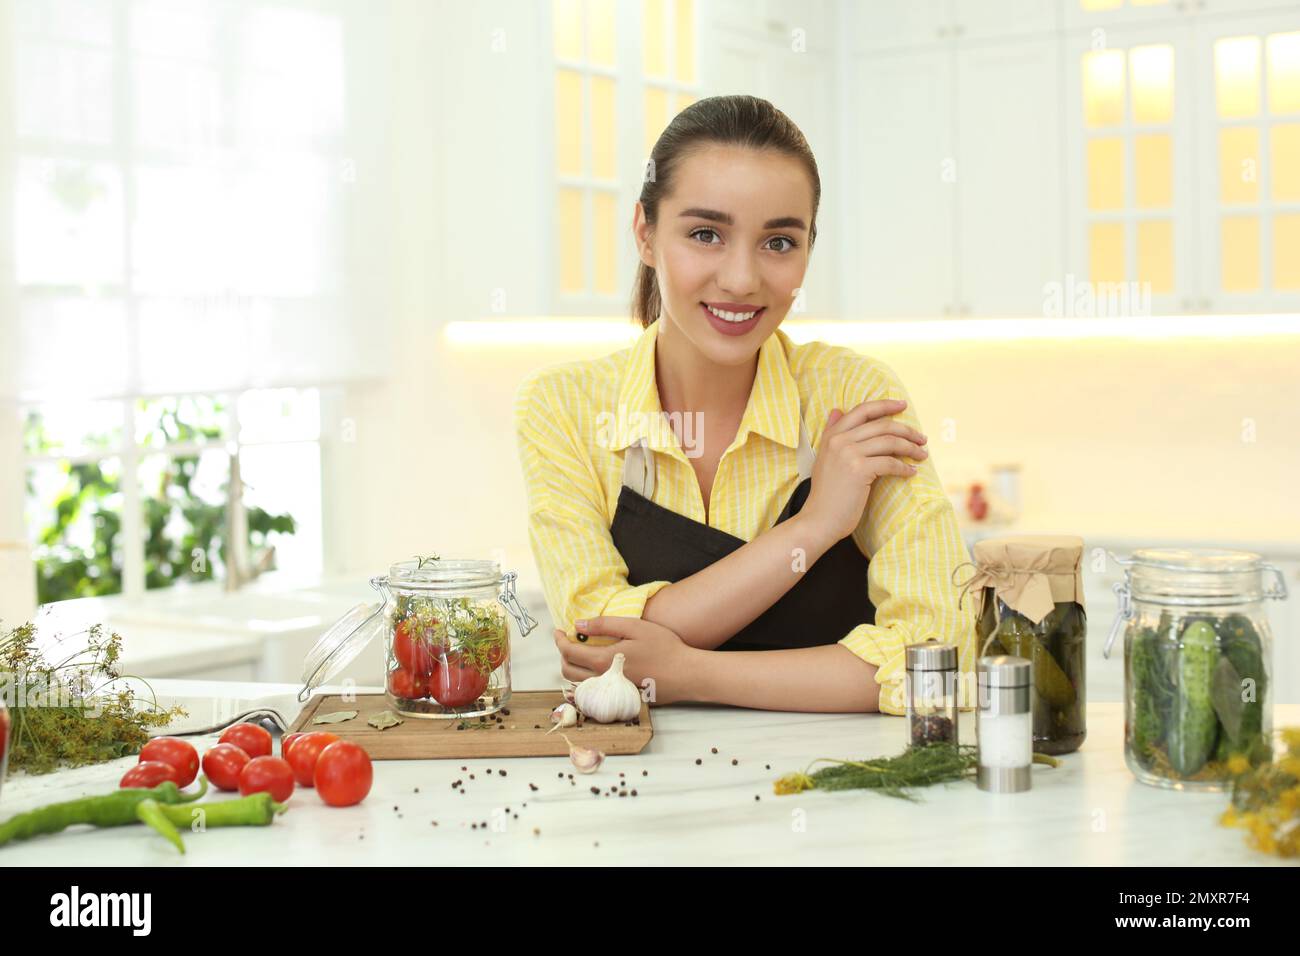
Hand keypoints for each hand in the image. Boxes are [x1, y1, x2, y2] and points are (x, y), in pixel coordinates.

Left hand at [553, 617, 698, 704]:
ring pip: (578, 684)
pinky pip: (593, 693)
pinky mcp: (619, 700)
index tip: (558, 631)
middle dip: (562, 655)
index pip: (568, 652)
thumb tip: (578, 625)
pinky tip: (596, 670)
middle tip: (567, 641)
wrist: (686, 675)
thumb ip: (604, 625)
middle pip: (567, 671)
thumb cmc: (664, 648)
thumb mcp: (634, 627)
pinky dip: (586, 682)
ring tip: (580, 653)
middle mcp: (603, 681)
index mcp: (603, 661)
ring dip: (572, 668)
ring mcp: (611, 694)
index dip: (559, 640)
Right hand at [801, 398, 927, 543]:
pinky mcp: (859, 470)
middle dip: (907, 430)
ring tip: (922, 454)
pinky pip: (890, 463)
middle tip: (921, 438)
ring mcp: (848, 454)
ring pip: (889, 442)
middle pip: (882, 425)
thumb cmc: (827, 493)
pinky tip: (911, 472)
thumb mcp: (825, 457)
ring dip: (911, 448)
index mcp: (832, 435)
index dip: (885, 405)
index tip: (903, 406)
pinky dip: (905, 467)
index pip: (863, 410)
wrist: (819, 519)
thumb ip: (832, 433)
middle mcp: (839, 440)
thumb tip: (837, 410)